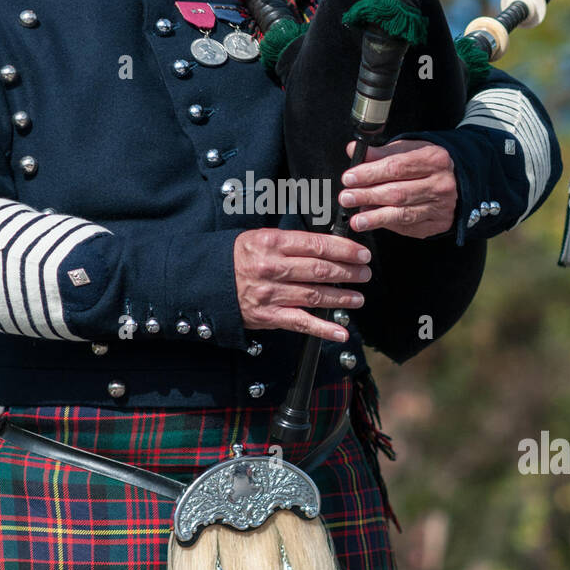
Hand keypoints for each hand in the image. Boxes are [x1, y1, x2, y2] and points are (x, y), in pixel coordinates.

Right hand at [233, 228, 371, 342]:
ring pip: (315, 295)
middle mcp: (272, 267)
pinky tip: (340, 332)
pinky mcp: (267, 316)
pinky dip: (323, 329)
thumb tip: (327, 245)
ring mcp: (270, 293)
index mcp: (272, 242)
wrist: (204, 281)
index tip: (361, 253)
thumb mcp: (260, 237)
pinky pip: (301, 322)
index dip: (344, 249)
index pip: (317, 244)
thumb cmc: (236, 257)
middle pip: (320, 269)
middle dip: (349, 272)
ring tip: (358, 298)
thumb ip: (291, 242)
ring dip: (342, 298)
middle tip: (365, 273)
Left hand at [338, 139, 457, 238]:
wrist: (459, 180)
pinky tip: (373, 222)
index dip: (370, 174)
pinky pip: (409, 226)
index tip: (349, 178)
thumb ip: (381, 153)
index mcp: (434, 159)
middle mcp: (441, 184)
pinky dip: (389, 225)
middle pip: (398, 192)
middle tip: (346, 198)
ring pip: (403, 214)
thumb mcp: (408, 150)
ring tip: (356, 219)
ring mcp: (441, 206)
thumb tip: (354, 150)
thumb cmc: (428, 163)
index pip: (396, 167)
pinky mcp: (438, 224)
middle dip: (368, 196)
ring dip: (375, 217)